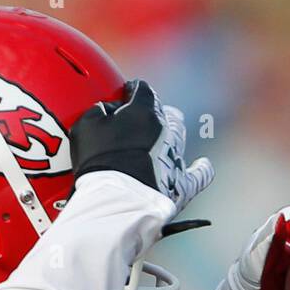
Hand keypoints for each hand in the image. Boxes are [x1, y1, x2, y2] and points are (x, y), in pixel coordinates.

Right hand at [69, 80, 213, 212]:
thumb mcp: (86, 126)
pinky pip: (200, 174)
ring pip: (180, 136)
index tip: (125, 93)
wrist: (119, 199)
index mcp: (143, 111)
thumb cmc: (100, 160)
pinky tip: (203, 164)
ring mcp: (177, 156)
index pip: (142, 91)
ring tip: (164, 137)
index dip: (132, 90)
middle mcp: (166, 129)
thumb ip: (98, 111)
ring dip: (172, 133)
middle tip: (141, 118)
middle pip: (164, 113)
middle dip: (154, 112)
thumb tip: (107, 109)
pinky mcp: (183, 183)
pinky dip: (201, 168)